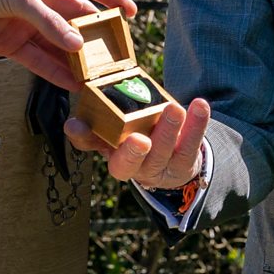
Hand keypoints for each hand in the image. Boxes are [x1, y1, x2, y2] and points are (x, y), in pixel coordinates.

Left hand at [0, 0, 135, 89]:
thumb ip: (48, 22)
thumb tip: (77, 46)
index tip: (130, 14)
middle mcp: (42, 2)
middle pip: (77, 21)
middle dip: (95, 38)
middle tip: (115, 58)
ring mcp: (27, 24)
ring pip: (60, 45)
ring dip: (76, 61)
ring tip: (97, 79)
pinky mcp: (11, 44)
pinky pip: (39, 60)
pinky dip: (54, 72)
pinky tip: (71, 85)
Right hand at [66, 97, 210, 188]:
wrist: (171, 161)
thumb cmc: (134, 140)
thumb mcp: (114, 135)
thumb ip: (95, 127)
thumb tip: (73, 123)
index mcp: (115, 159)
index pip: (90, 148)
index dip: (85, 139)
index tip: (77, 125)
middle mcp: (137, 167)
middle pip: (133, 162)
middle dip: (135, 152)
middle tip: (139, 138)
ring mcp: (163, 165)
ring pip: (165, 153)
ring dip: (169, 131)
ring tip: (173, 109)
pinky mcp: (186, 160)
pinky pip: (192, 144)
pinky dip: (197, 124)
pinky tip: (199, 105)